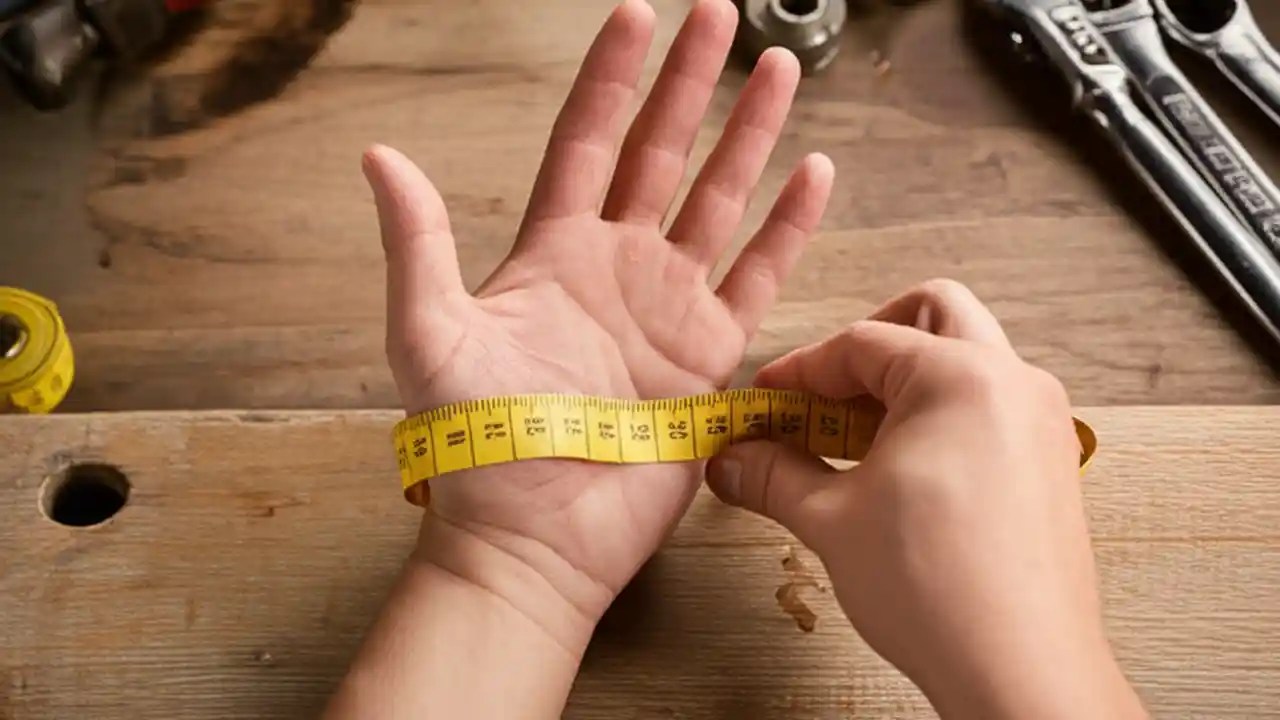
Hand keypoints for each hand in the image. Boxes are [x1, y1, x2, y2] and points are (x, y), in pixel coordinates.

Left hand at [362, 0, 833, 649]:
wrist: (534, 534)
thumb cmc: (474, 445)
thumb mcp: (429, 334)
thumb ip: (417, 243)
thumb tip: (377, 155)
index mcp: (552, 251)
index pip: (587, 140)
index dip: (611, 78)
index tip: (635, 14)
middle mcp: (616, 267)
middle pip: (660, 153)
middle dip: (690, 83)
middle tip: (720, 14)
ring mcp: (668, 308)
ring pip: (718, 201)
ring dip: (747, 135)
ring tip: (777, 70)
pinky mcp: (710, 357)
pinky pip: (758, 275)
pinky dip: (788, 225)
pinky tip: (811, 173)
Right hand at [705, 280, 1145, 719]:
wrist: (1019, 671)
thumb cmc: (941, 592)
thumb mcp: (832, 520)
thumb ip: (775, 473)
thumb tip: (734, 458)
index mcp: (961, 378)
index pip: (861, 343)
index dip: (800, 369)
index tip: (764, 397)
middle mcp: (1013, 384)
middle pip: (932, 316)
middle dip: (867, 344)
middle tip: (823, 392)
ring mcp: (1040, 423)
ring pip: (966, 360)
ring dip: (904, 383)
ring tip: (851, 439)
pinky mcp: (1048, 463)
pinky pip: (988, 407)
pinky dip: (938, 416)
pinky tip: (897, 472)